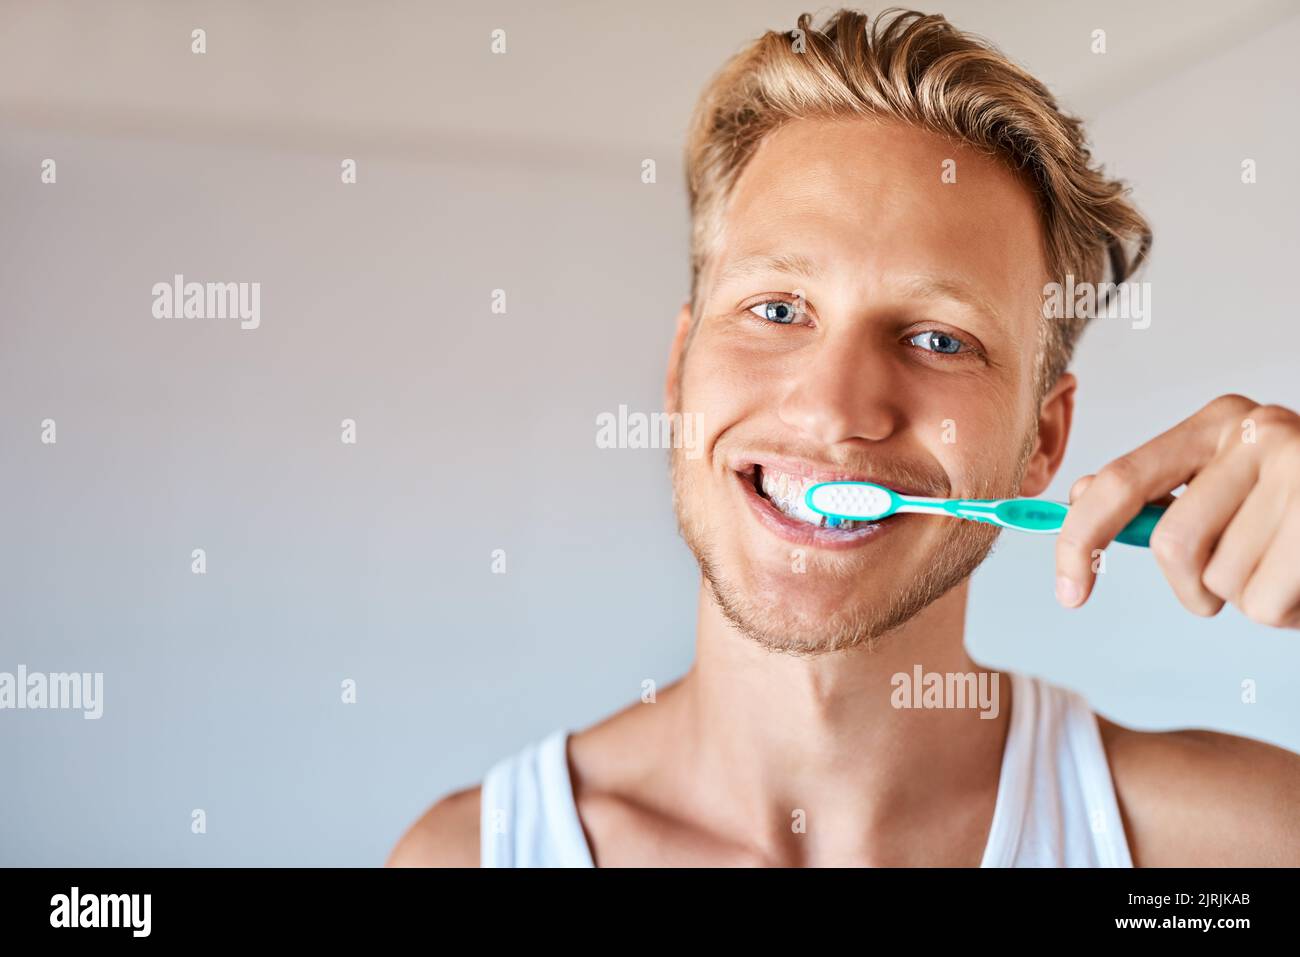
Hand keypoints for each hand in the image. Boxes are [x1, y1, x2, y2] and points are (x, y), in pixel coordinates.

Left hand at [1056, 394, 1299, 627]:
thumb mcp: (1232, 482)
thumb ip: (1161, 490)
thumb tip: (1081, 497)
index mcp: (1219, 420)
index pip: (1120, 481)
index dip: (1079, 540)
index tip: (1068, 594)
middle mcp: (1259, 433)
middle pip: (1172, 546)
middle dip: (1194, 587)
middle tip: (1228, 586)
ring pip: (1224, 583)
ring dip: (1252, 599)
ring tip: (1291, 569)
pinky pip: (1266, 603)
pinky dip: (1285, 613)